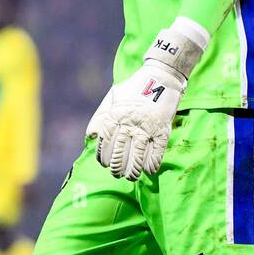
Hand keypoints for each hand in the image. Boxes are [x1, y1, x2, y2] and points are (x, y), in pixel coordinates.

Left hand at [94, 18, 207, 181]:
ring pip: (138, 155)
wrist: (161, 77)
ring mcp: (147, 127)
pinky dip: (152, 163)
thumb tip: (91, 135)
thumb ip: (101, 116)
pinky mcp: (163, 129)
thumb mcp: (113, 97)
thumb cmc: (134, 87)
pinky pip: (157, 151)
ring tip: (130, 177)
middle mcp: (130, 122)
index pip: (107, 141)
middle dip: (117, 167)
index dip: (104, 156)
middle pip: (121, 151)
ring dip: (134, 169)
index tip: (104, 165)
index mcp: (116, 114)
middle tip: (116, 175)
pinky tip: (149, 171)